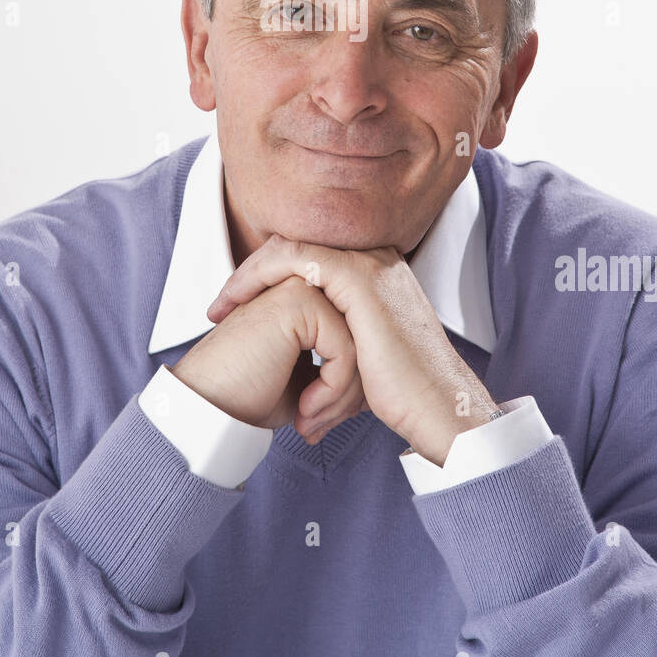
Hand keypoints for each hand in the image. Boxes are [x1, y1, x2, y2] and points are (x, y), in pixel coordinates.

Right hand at [171, 274, 365, 441]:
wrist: (207, 407)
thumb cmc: (249, 397)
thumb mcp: (304, 379)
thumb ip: (334, 363)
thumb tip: (374, 376)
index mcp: (306, 297)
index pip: (356, 336)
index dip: (348, 383)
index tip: (323, 415)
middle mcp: (306, 285)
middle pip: (362, 340)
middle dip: (349, 391)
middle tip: (320, 425)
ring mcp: (302, 288)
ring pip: (359, 346)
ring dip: (340, 398)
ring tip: (311, 423)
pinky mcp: (299, 302)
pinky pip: (345, 351)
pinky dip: (332, 391)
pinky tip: (305, 411)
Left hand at [207, 236, 498, 464]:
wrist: (438, 408)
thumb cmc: (401, 395)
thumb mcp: (359, 361)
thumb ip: (332, 347)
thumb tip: (300, 378)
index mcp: (376, 273)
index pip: (308, 258)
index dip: (266, 278)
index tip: (234, 308)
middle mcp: (375, 259)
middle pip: (294, 248)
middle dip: (250, 275)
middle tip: (219, 307)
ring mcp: (369, 263)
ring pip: (289, 250)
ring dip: (248, 277)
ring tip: (221, 307)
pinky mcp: (359, 277)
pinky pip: (294, 260)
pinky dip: (260, 277)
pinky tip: (239, 302)